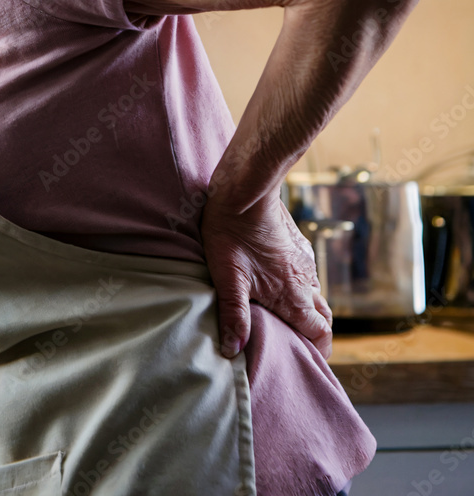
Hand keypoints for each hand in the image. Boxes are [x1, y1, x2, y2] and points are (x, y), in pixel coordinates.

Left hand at [200, 191, 332, 359]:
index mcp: (293, 296)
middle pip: (323, 317)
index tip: (307, 359)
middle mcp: (306, 281)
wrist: (245, 192)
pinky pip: (307, 274)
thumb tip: (232, 349)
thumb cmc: (232, 234)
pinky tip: (281, 282)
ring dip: (308, 309)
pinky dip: (301, 286)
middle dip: (316, 333)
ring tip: (288, 316)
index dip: (318, 350)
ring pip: (316, 294)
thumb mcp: (228, 277)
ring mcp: (305, 261)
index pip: (320, 333)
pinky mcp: (298, 245)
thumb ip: (234, 314)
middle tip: (299, 342)